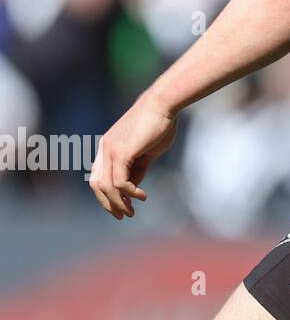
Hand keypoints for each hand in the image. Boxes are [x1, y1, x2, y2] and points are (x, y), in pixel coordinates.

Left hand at [88, 95, 177, 219]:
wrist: (163, 104)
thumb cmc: (159, 124)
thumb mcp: (147, 151)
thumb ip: (138, 167)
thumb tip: (133, 187)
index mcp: (108, 147)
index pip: (100, 177)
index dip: (108, 194)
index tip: (123, 205)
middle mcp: (104, 149)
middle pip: (97, 185)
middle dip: (108, 204)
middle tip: (124, 215)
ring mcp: (110, 150)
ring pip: (107, 186)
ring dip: (119, 203)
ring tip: (132, 211)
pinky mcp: (120, 152)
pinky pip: (119, 181)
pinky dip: (129, 192)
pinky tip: (142, 196)